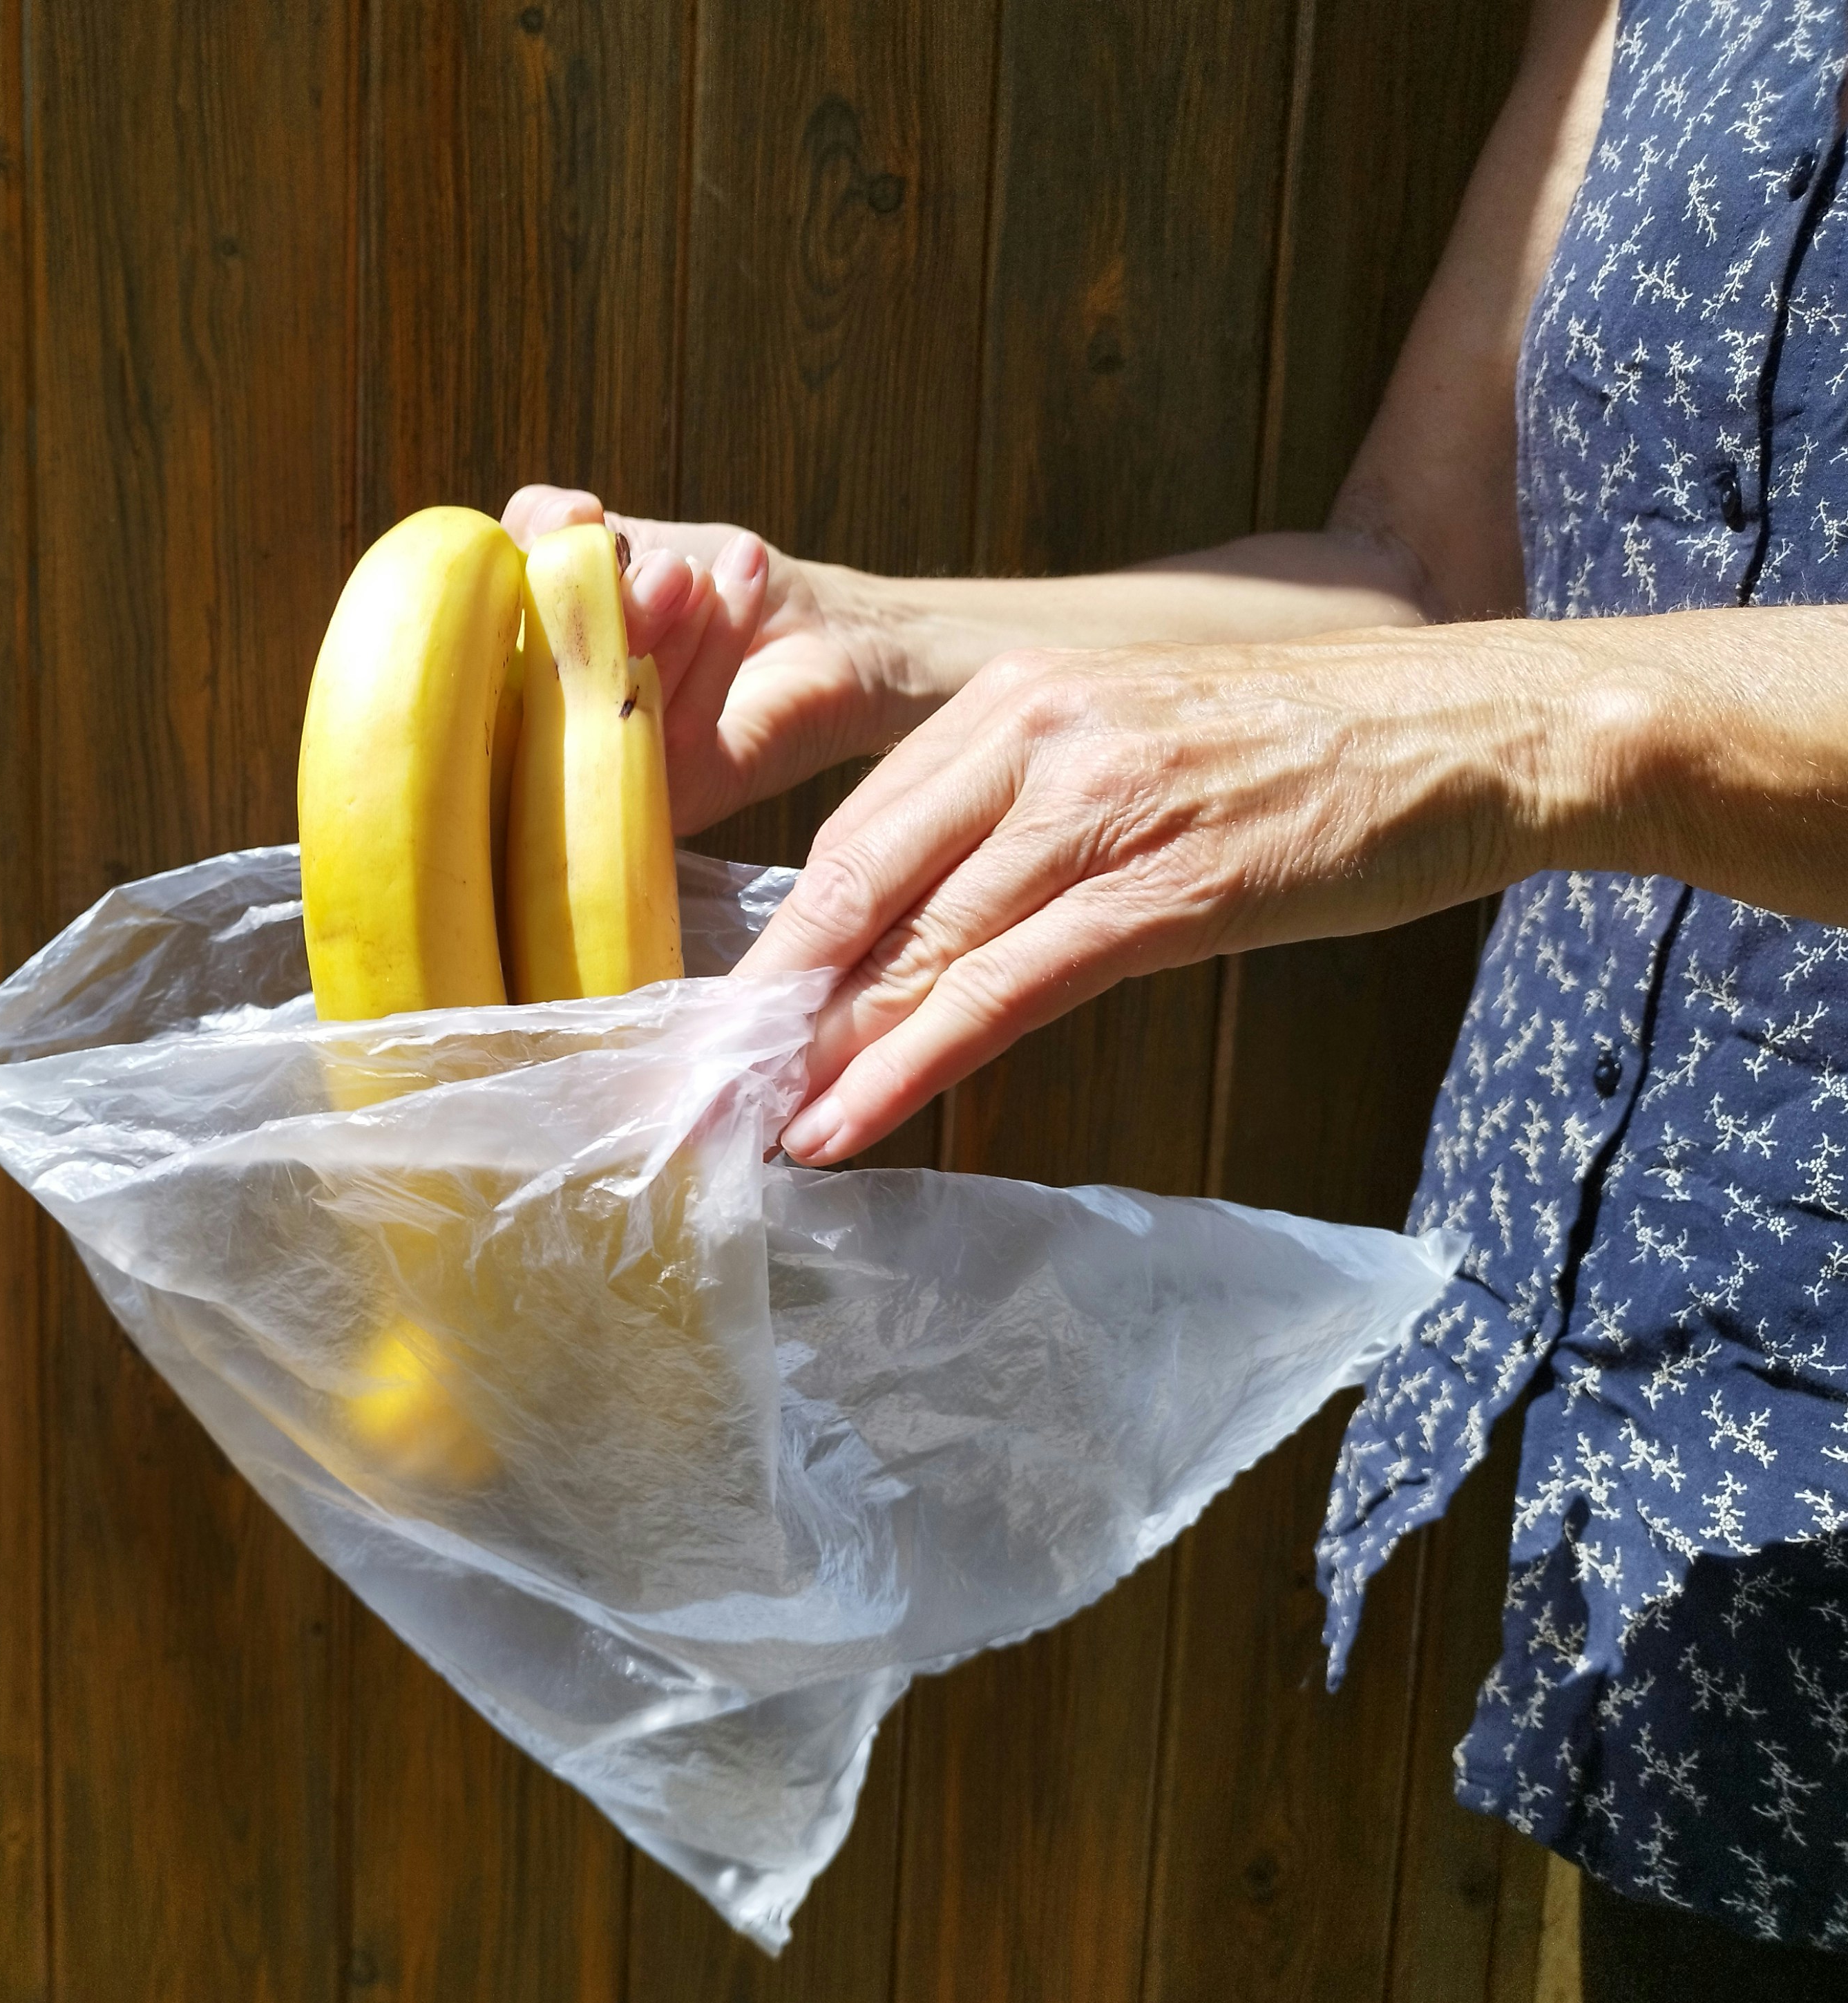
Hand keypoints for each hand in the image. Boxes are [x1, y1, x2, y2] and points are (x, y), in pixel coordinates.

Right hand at [500, 484, 896, 832]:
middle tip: (666, 564)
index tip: (581, 513)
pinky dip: (717, 639)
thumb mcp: (638, 538)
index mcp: (524, 670)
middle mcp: (555, 735)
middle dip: (600, 603)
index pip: (479, 631)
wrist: (838, 636)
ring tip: (705, 573)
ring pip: (605, 701)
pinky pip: (676, 728)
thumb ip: (568, 529)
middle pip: (530, 680)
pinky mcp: (681, 800)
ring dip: (668, 619)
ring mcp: (614, 777)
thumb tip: (559, 522)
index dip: (522, 564)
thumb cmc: (725, 589)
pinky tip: (744, 577)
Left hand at [737, 625, 1595, 1164]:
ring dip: (827, 1051)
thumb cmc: (1306, 749)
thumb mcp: (1136, 748)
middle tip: (706, 1086)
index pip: (859, 830)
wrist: (1472, 729)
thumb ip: (1023, 816)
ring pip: (920, 947)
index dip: (783, 934)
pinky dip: (911, 1066)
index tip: (729, 1011)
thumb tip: (927, 926)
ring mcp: (1101, 813)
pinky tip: (851, 1119)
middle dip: (776, 999)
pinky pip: (1003, 991)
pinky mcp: (1169, 891)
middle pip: (862, 885)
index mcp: (1018, 700)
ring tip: (755, 1126)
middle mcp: (1038, 740)